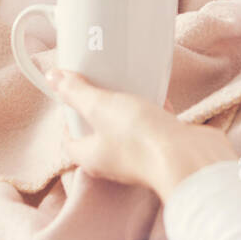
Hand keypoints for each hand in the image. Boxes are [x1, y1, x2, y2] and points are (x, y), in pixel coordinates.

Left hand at [47, 67, 236, 200]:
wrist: (188, 158)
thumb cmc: (140, 140)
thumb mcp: (100, 107)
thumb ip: (76, 92)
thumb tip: (52, 78)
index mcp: (92, 156)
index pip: (70, 141)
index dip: (67, 119)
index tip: (71, 95)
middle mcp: (114, 161)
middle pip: (98, 135)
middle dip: (97, 111)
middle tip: (98, 85)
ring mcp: (141, 155)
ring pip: (128, 130)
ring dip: (127, 109)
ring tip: (126, 84)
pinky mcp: (165, 147)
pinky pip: (155, 126)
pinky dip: (154, 109)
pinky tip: (158, 91)